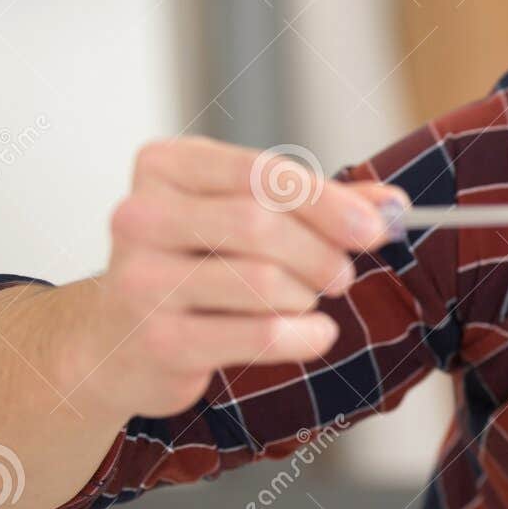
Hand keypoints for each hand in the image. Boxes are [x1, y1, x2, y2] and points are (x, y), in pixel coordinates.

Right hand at [77, 137, 404, 417]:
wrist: (116, 342)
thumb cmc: (194, 267)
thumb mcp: (246, 218)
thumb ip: (316, 205)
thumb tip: (391, 206)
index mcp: (166, 166)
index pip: (262, 172)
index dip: (329, 202)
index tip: (375, 228)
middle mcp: (141, 215)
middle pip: (261, 224)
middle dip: (322, 252)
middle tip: (343, 274)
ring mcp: (141, 279)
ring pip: (262, 280)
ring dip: (306, 294)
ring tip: (306, 300)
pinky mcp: (156, 340)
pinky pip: (259, 334)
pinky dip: (305, 335)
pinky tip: (314, 333)